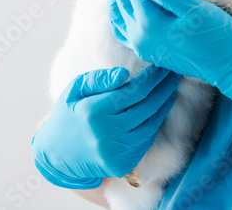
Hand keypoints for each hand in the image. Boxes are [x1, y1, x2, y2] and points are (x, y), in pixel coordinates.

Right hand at [31, 64, 180, 188]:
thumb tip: (125, 74)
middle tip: (174, 74)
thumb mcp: (74, 91)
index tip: (162, 66)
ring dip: (164, 106)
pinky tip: (158, 110)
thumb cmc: (67, 116)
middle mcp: (106, 133)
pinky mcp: (122, 164)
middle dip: (164, 88)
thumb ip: (98, 80)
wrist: (57, 155)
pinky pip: (145, 141)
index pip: (133, 92)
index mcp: (94, 112)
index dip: (152, 78)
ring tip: (170, 89)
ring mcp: (115, 151)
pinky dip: (154, 124)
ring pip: (150, 125)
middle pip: (146, 107)